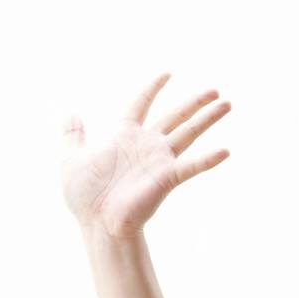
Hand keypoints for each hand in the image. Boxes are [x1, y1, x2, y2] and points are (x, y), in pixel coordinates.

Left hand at [60, 73, 231, 238]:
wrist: (97, 223)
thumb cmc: (85, 197)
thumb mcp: (72, 159)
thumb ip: (72, 136)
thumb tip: (70, 115)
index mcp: (124, 136)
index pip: (141, 105)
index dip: (152, 89)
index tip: (167, 74)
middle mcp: (146, 145)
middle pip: (175, 117)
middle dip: (195, 103)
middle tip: (215, 91)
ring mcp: (159, 161)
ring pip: (189, 133)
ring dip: (208, 119)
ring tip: (228, 104)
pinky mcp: (166, 179)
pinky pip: (191, 166)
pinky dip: (208, 159)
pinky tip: (225, 151)